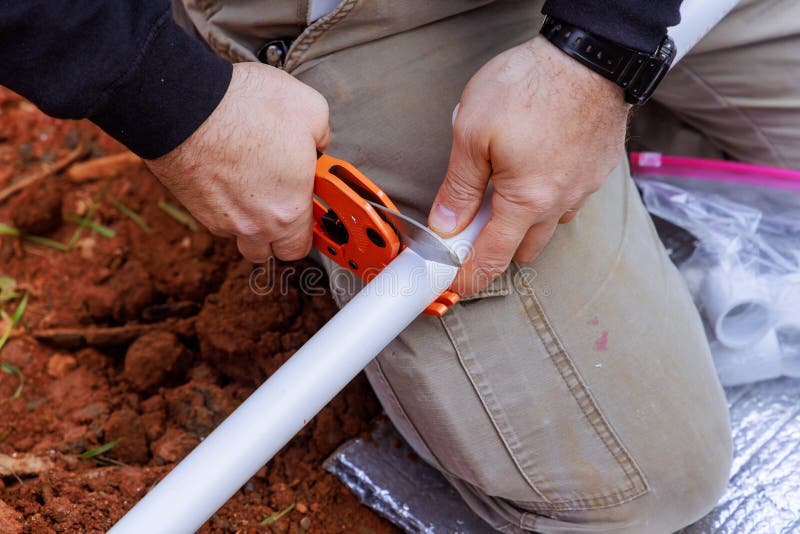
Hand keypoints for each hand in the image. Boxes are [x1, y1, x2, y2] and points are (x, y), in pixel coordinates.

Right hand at [146, 62, 329, 262]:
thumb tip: (317, 141)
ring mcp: (220, 219)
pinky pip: (215, 215)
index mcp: (288, 211)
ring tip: (252, 182)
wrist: (186, 103)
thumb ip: (322, 137)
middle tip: (282, 200)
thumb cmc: (245, 108)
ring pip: (239, 233)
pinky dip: (222, 201)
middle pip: (268, 252)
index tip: (309, 208)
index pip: (301, 246)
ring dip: (248, 218)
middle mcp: (253, 225)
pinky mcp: (194, 206)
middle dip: (277, 233)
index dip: (307, 228)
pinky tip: (227, 171)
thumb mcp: (311, 111)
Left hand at [428, 37, 629, 295]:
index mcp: (526, 201)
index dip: (468, 278)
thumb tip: (446, 223)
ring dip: (524, 220)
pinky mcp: (597, 169)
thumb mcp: (473, 132)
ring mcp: (584, 187)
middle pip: (523, 249)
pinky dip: (547, 196)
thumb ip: (459, 186)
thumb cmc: (530, 85)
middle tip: (471, 225)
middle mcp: (560, 203)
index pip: (492, 257)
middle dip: (497, 247)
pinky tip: (535, 168)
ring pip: (549, 224)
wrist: (589, 53)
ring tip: (503, 187)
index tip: (454, 288)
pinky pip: (569, 198)